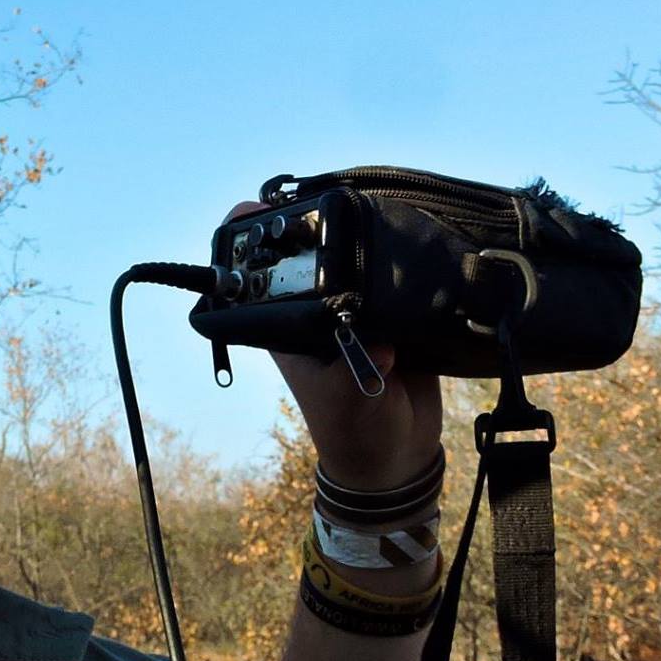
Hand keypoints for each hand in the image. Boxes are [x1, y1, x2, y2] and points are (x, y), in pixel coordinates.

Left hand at [227, 203, 444, 491]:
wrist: (399, 454)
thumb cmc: (354, 430)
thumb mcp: (346, 398)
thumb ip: (357, 367)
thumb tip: (380, 343)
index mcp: (287, 322)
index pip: (257, 272)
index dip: (251, 236)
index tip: (259, 206)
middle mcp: (314, 308)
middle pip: (302, 252)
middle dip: (313, 225)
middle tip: (334, 205)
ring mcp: (352, 307)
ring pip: (348, 258)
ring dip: (361, 240)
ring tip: (376, 219)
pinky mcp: (391, 313)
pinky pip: (391, 278)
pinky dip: (398, 263)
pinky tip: (410, 241)